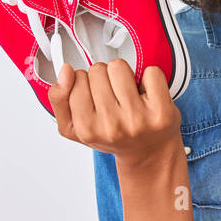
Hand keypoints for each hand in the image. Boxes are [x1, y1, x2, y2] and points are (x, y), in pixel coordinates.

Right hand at [48, 60, 182, 170]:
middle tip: (114, 98)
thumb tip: (64, 71)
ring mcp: (138, 118)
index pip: (77, 78)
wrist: (149, 154)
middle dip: (105, 78)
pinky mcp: (162, 111)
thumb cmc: (113, 136)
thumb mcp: (74, 127)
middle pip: (98, 69)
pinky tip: (147, 95)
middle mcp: (112, 125)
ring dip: (125, 75)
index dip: (86, 83)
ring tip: (129, 95)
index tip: (95, 97)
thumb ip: (59, 99)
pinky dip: (150, 78)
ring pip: (120, 67)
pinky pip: (151, 72)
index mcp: (86, 128)